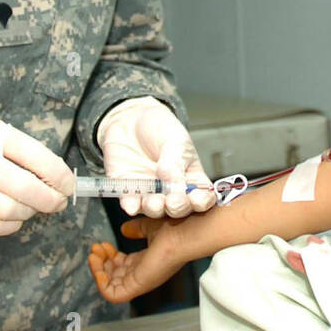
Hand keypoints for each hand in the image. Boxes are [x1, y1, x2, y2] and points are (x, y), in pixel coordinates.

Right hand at [0, 111, 72, 235]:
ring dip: (28, 213)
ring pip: (7, 210)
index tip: (68, 185)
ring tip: (32, 208)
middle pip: (23, 187)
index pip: (35, 156)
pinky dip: (8, 226)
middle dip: (49, 199)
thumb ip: (21, 150)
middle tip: (58, 202)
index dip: (58, 175)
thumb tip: (56, 178)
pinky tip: (13, 219)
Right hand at [88, 215, 188, 303]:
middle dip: (100, 262)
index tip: (102, 243)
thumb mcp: (149, 227)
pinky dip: (101, 282)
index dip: (108, 257)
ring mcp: (140, 281)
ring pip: (110, 286)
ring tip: (94, 254)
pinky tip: (97, 265)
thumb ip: (136, 230)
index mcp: (145, 262)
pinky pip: (113, 294)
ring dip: (98, 271)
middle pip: (113, 276)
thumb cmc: (173, 228)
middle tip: (96, 248)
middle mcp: (142, 274)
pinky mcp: (138, 286)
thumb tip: (124, 229)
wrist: (184, 231)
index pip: (121, 267)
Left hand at [97, 97, 214, 217]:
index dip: (201, 202)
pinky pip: (130, 204)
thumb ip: (175, 162)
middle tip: (173, 201)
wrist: (130, 118)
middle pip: (178, 208)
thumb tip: (174, 183)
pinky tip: (132, 204)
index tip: (197, 199)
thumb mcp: (175, 141)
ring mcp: (150, 193)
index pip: (202, 196)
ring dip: (155, 209)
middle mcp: (171, 190)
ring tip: (154, 202)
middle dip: (177, 207)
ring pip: (155, 211)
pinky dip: (131, 206)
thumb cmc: (160, 128)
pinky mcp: (128, 191)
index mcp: (191, 178)